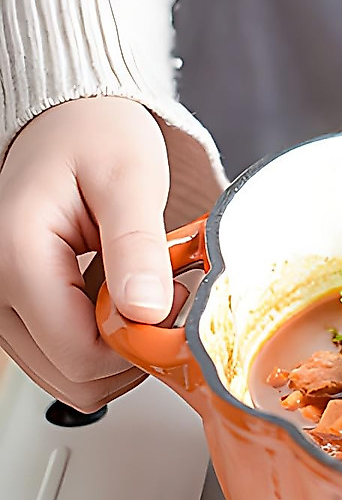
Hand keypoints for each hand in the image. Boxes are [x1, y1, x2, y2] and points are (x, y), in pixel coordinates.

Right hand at [0, 97, 173, 411]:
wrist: (70, 121)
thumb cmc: (96, 137)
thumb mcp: (130, 180)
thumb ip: (137, 247)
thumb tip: (146, 310)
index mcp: (14, 254)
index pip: (81, 355)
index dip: (138, 343)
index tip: (167, 298)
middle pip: (73, 378)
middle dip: (130, 353)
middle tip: (158, 297)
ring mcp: (1, 305)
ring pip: (68, 378)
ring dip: (116, 352)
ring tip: (136, 293)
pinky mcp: (15, 311)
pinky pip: (62, 358)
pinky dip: (100, 343)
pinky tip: (116, 300)